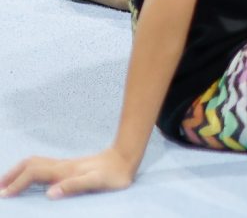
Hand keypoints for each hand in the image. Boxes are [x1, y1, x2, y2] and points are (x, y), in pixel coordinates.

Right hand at [0, 148, 138, 198]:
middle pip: (29, 164)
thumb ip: (74, 186)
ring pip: (34, 163)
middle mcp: (61, 165)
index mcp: (64, 171)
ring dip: (17, 171)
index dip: (17, 184)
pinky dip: (27, 171)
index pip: (33, 174)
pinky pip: (41, 165)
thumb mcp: (97, 182)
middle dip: (11, 175)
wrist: (126, 158)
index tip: (4, 196)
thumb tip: (49, 194)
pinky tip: (27, 179)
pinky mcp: (68, 166)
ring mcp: (64, 164)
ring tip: (5, 183)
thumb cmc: (114, 175)